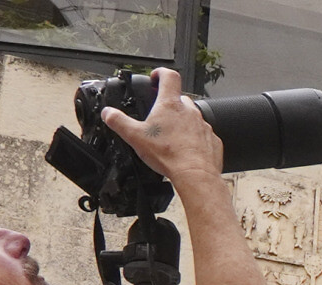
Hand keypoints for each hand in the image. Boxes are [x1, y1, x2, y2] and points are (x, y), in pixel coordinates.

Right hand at [100, 68, 223, 183]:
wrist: (195, 174)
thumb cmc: (169, 155)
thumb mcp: (135, 137)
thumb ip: (119, 122)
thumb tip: (108, 113)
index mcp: (170, 105)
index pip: (169, 76)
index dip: (161, 73)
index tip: (155, 77)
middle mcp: (190, 111)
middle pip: (180, 99)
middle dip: (170, 104)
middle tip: (159, 116)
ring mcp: (203, 125)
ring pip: (192, 118)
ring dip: (183, 123)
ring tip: (171, 137)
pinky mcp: (212, 140)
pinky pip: (203, 135)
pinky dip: (195, 140)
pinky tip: (186, 150)